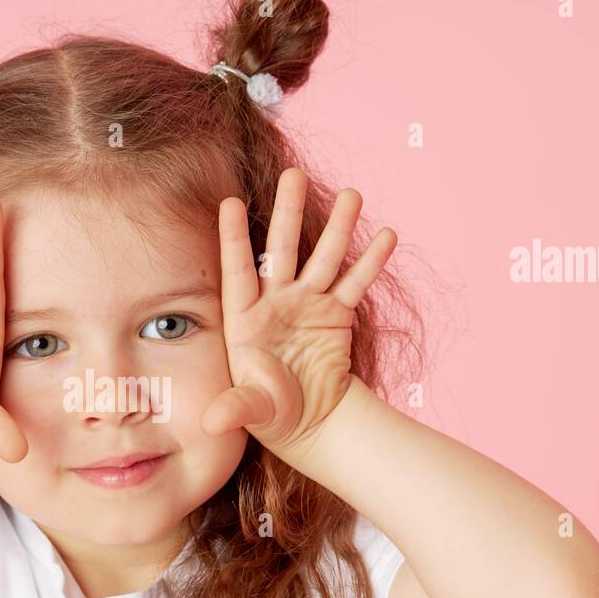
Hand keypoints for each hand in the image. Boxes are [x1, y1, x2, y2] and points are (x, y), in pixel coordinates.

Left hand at [201, 167, 396, 464]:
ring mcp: (308, 304)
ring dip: (337, 228)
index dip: (234, 238)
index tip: (230, 202)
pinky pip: (355, 284)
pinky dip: (370, 262)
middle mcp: (276, 303)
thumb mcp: (251, 411)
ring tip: (352, 194)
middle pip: (281, 250)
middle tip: (293, 174)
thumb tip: (213, 422)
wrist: (310, 424)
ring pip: (323, 259)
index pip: (236, 270)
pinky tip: (386, 235)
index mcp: (245, 319)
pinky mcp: (337, 315)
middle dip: (287, 213)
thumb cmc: (271, 414)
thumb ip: (235, 409)